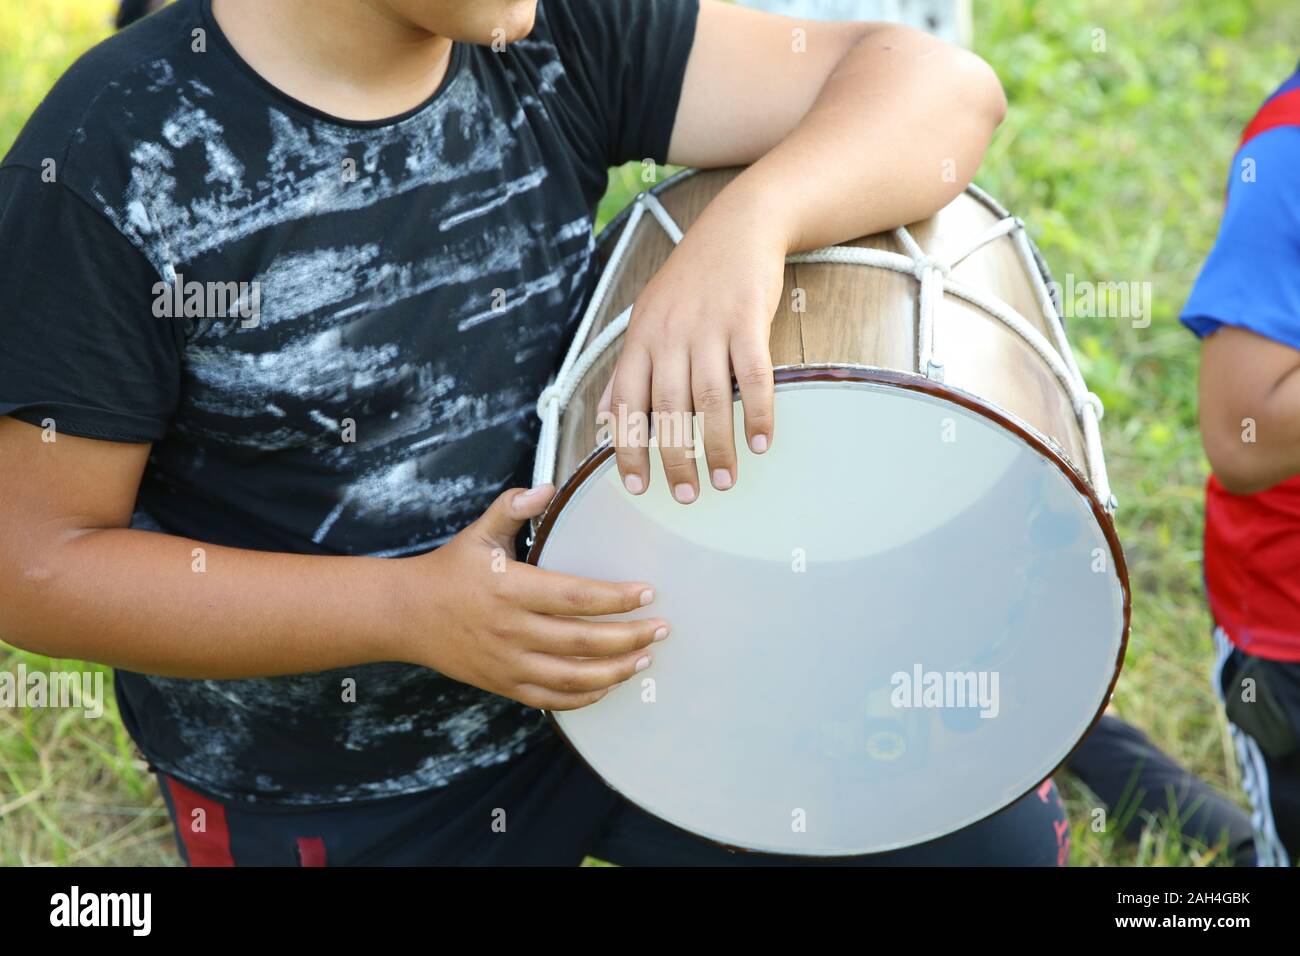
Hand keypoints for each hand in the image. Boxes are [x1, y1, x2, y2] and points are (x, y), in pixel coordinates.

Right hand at [396, 484, 667, 709]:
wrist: (405, 615)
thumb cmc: (450, 570)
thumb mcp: (479, 532)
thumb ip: (512, 507)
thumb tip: (547, 487)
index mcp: (511, 589)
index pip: (575, 598)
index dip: (615, 598)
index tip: (648, 592)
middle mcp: (512, 630)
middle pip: (583, 641)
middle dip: (630, 637)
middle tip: (662, 628)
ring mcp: (508, 663)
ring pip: (573, 677)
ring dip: (616, 671)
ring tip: (645, 659)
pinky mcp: (504, 684)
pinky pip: (552, 699)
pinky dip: (585, 696)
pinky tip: (610, 683)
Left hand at [600, 192, 787, 503]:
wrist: (738, 227)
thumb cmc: (691, 280)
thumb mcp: (646, 318)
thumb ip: (627, 370)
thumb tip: (603, 420)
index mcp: (640, 339)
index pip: (625, 403)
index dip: (628, 449)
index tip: (638, 487)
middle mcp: (669, 335)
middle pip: (668, 410)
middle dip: (676, 459)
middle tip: (687, 495)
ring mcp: (709, 328)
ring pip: (710, 401)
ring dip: (717, 447)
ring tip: (724, 481)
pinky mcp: (747, 322)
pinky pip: (754, 377)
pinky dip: (758, 414)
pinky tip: (761, 442)